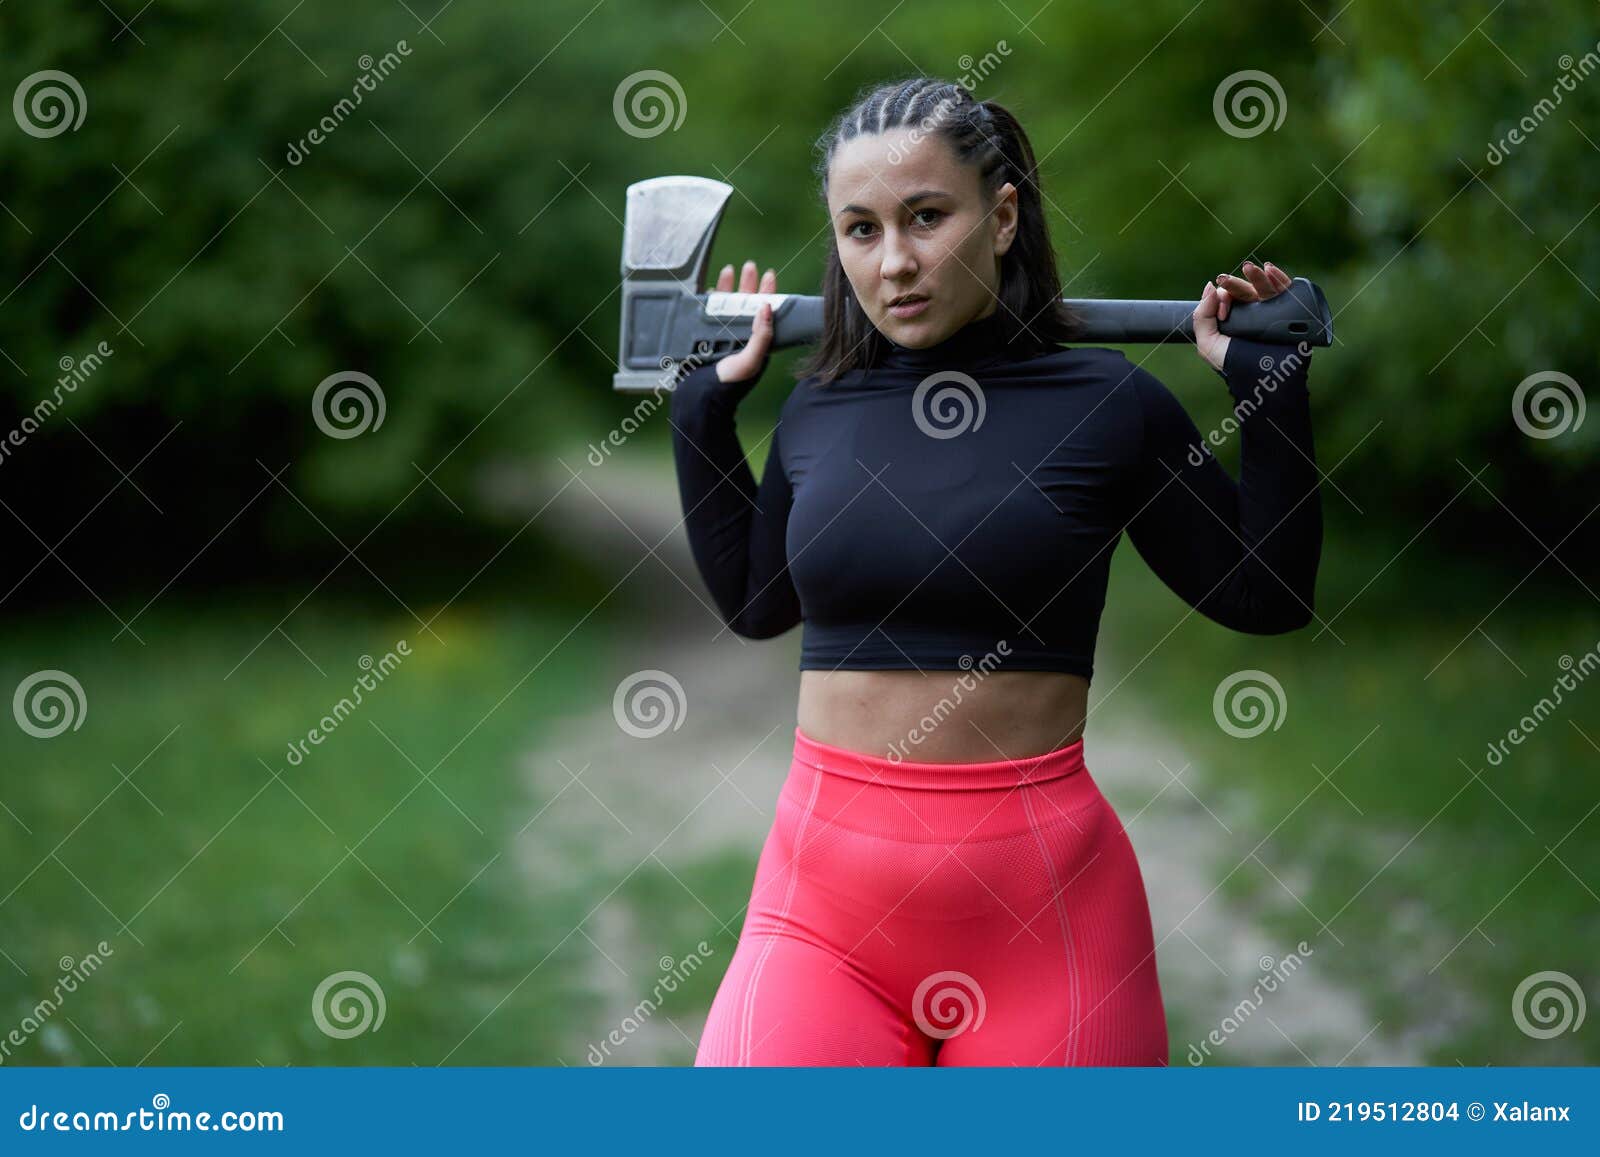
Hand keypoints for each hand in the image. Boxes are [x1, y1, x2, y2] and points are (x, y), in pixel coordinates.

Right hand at [713, 259, 777, 383]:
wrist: (701, 395)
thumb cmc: (730, 382)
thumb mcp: (752, 360)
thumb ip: (761, 336)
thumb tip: (767, 307)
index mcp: (754, 340)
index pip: (763, 311)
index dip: (767, 293)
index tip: (769, 275)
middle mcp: (738, 335)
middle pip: (744, 303)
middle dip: (748, 283)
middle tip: (750, 266)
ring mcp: (720, 334)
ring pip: (725, 304)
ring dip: (727, 286)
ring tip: (729, 269)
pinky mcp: (702, 335)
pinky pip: (705, 313)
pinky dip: (706, 299)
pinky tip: (708, 287)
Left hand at [1193, 260, 1293, 372]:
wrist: (1262, 379)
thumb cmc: (1234, 365)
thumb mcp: (1208, 343)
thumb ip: (1202, 317)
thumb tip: (1209, 287)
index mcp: (1235, 319)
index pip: (1228, 298)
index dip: (1222, 298)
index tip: (1222, 313)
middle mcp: (1254, 313)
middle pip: (1245, 290)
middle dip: (1235, 283)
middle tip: (1224, 279)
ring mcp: (1273, 311)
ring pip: (1264, 287)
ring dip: (1256, 275)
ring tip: (1248, 268)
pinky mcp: (1290, 311)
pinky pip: (1286, 290)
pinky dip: (1280, 278)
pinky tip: (1270, 269)